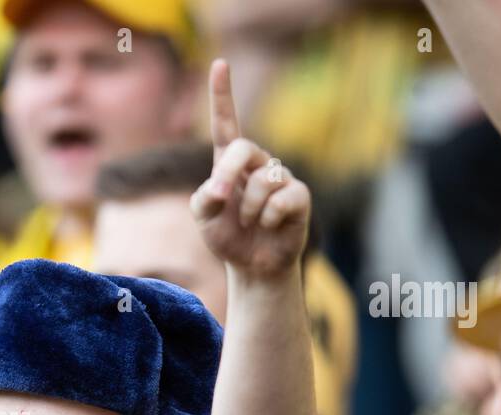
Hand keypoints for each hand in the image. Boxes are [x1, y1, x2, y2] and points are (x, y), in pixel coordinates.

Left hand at [191, 59, 309, 279]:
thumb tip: (219, 188)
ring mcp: (280, 176)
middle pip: (242, 148)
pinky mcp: (299, 195)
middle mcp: (258, 162)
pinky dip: (268, 219)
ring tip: (250, 224)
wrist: (253, 266)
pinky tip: (270, 226)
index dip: (222, 94)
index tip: (219, 63)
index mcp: (230, 162)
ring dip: (248, 210)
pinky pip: (281, 200)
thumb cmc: (228, 237)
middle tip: (220, 199)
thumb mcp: (204, 219)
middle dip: (227, 175)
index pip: (226, 123)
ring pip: (262, 181)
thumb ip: (202, 200)